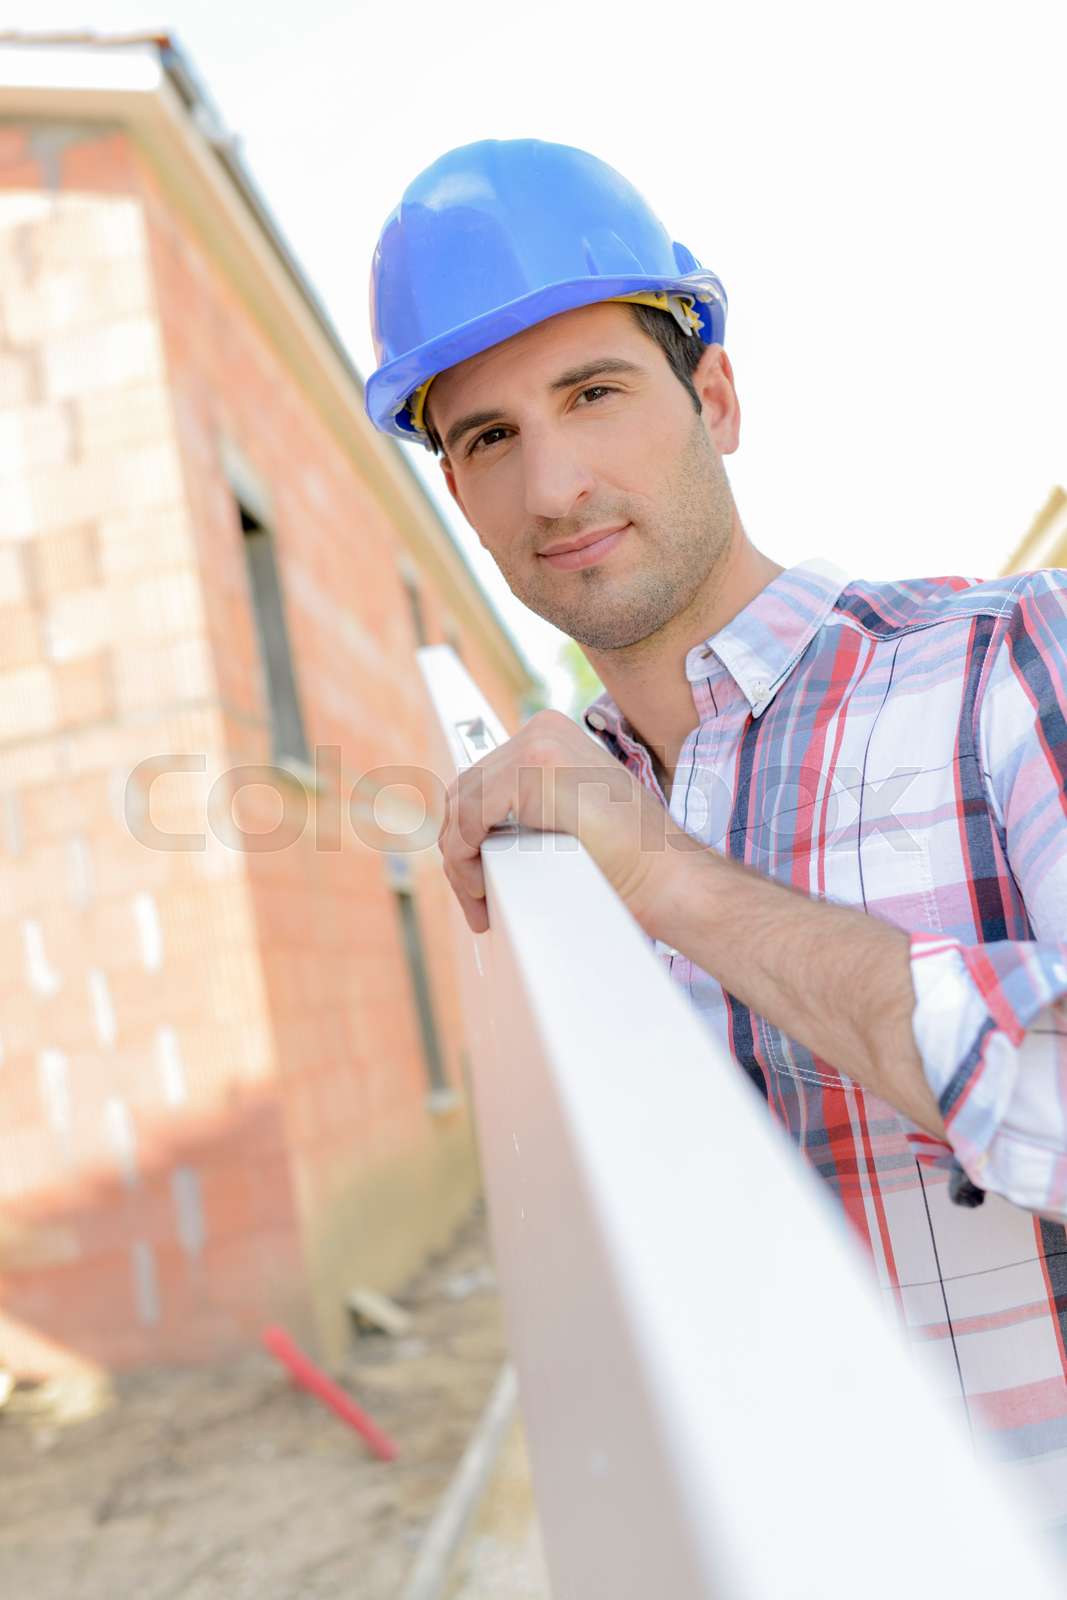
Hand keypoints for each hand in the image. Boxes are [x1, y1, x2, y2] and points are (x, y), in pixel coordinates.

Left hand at [438, 709, 680, 933]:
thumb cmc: (625, 856)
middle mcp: (540, 730)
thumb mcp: (569, 812)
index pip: (481, 778)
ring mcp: (537, 745)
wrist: (665, 873)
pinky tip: (481, 885)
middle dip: (459, 846)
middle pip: (464, 790)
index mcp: (548, 734)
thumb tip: (474, 824)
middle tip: (473, 894)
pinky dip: (465, 858)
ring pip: (461, 807)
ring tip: (478, 898)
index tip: (472, 869)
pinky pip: (470, 820)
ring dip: (460, 860)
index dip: (466, 827)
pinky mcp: (532, 772)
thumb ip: (529, 803)